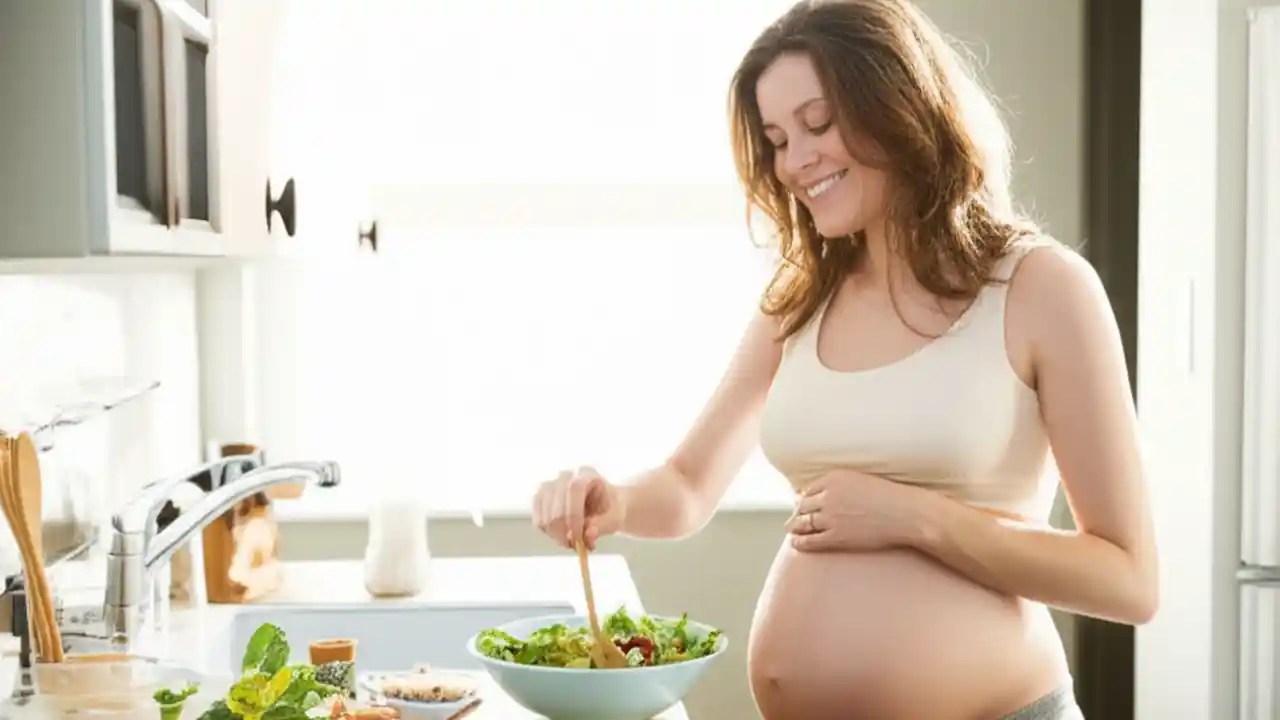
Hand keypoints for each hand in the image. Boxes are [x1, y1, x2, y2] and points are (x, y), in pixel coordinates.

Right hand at [531, 466, 624, 550]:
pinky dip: (550, 534)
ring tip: (573, 542)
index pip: (574, 490)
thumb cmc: (609, 510)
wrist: (604, 505)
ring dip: (558, 537)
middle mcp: (565, 476)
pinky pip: (539, 522)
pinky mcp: (539, 498)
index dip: (574, 516)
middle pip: (556, 508)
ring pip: (545, 518)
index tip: (579, 539)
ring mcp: (549, 485)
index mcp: (586, 474)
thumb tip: (587, 534)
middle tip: (577, 547)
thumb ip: (601, 526)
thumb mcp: (613, 519)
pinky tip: (564, 535)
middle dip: (565, 534)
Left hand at [783, 469, 930, 552]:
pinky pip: (810, 540)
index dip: (803, 499)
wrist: (907, 514)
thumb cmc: (891, 497)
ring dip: (794, 527)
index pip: (809, 489)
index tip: (801, 505)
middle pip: (802, 505)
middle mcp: (828, 496)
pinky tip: (796, 543)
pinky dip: (800, 542)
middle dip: (797, 513)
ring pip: (802, 522)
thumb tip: (825, 493)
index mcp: (834, 478)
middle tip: (793, 520)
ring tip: (792, 531)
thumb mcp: (861, 480)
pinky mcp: (836, 536)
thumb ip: (841, 485)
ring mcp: (830, 517)